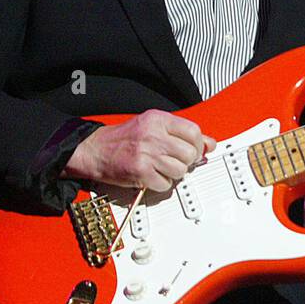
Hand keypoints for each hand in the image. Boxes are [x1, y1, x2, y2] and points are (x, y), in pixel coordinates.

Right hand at [64, 109, 216, 191]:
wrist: (95, 149)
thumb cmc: (125, 138)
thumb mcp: (154, 126)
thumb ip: (182, 133)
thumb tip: (210, 144)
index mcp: (158, 120)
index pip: (194, 131)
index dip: (198, 143)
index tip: (195, 149)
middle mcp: (153, 135)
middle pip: (189, 153)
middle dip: (186, 161)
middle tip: (175, 160)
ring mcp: (146, 154)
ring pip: (180, 170)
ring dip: (174, 173)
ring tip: (162, 168)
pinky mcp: (140, 173)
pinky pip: (165, 184)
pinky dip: (162, 183)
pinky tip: (152, 176)